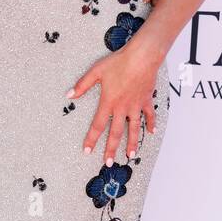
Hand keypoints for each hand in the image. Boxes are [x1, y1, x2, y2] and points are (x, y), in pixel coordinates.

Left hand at [66, 40, 160, 164]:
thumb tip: (69, 95)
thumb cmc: (120, 62)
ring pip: (134, 129)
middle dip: (111, 149)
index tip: (88, 151)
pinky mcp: (146, 100)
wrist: (142, 57)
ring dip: (132, 143)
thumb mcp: (96, 71)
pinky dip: (151, 123)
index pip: (98, 125)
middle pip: (116, 133)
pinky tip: (152, 132)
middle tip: (109, 162)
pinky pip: (149, 115)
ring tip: (130, 156)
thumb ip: (82, 85)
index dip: (92, 139)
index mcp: (108, 102)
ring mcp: (136, 106)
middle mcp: (122, 108)